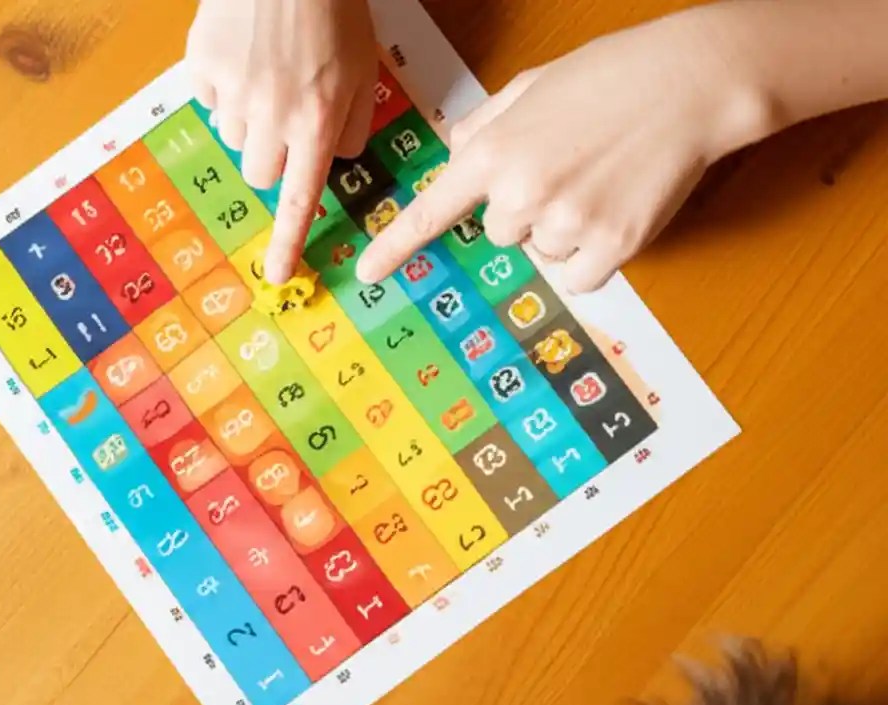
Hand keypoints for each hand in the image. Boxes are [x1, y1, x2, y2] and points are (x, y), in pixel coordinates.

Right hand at [186, 0, 378, 282]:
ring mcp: (232, 92)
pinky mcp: (202, 65)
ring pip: (234, 137)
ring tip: (267, 73)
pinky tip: (244, 52)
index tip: (278, 275)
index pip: (300, 198)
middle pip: (261, 173)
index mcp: (318, 121)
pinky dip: (223, 84)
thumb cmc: (333, 8)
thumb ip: (355, 122)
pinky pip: (208, 98)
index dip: (288, 241)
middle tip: (286, 117)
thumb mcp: (365, 67)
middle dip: (273, 155)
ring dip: (249, 120)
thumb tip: (337, 159)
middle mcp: (273, 115)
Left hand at [355, 12, 768, 292]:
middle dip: (527, 209)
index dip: (394, 248)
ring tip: (599, 180)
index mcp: (493, 152)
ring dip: (564, 230)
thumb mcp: (529, 88)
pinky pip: (580, 277)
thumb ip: (484, 128)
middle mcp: (521, 193)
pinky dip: (593, 257)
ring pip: (543, 253)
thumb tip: (455, 156)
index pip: (431, 212)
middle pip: (500, 233)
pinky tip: (615, 209)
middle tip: (568, 168)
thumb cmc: (610, 78)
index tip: (366, 274)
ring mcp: (566, 223)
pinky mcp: (611, 246)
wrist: (687, 84)